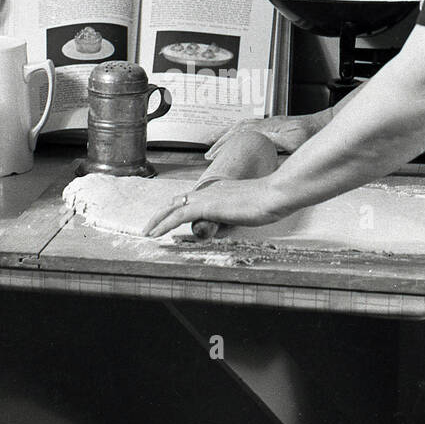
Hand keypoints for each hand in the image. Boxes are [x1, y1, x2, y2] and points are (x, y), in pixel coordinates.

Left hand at [143, 175, 284, 238]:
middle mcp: (209, 190)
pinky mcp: (207, 207)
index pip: (191, 198)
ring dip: (158, 220)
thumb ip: (239, 213)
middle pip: (177, 200)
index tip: (169, 218)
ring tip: (147, 232)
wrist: (277, 194)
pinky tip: (156, 233)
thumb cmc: (271, 201)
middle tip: (150, 226)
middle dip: (161, 213)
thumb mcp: (251, 209)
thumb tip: (235, 220)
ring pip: (173, 208)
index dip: (177, 208)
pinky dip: (164, 224)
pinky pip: (178, 216)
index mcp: (219, 190)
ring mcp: (207, 197)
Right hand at [205, 111, 328, 158]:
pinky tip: (233, 136)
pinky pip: (246, 126)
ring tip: (212, 141)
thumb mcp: (294, 142)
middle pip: (235, 131)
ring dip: (224, 134)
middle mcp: (264, 124)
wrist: (321, 125)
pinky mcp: (270, 125)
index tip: (212, 155)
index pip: (238, 136)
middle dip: (219, 141)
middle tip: (207, 153)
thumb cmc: (310, 135)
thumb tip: (258, 144)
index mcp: (266, 129)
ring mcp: (266, 124)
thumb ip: (276, 145)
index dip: (223, 146)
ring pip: (239, 127)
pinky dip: (235, 131)